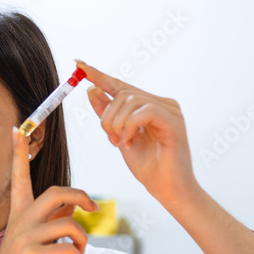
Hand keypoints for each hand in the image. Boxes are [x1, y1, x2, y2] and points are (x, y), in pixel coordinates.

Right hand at [0, 126, 97, 253]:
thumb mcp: (33, 242)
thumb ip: (51, 220)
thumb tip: (74, 204)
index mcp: (18, 215)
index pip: (19, 177)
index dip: (19, 153)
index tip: (17, 129)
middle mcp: (20, 221)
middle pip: (57, 192)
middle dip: (82, 197)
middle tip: (92, 209)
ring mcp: (25, 238)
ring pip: (69, 224)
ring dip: (83, 241)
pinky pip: (69, 248)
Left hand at [78, 60, 199, 207]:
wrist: (168, 189)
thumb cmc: (148, 167)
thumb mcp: (119, 138)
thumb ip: (108, 115)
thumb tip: (92, 90)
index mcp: (149, 105)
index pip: (120, 85)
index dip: (98, 75)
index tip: (79, 64)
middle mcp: (162, 102)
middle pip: (122, 92)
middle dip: (107, 117)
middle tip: (111, 140)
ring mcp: (170, 110)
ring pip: (129, 100)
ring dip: (117, 124)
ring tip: (121, 144)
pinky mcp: (174, 121)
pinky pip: (143, 112)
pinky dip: (129, 127)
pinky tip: (129, 143)